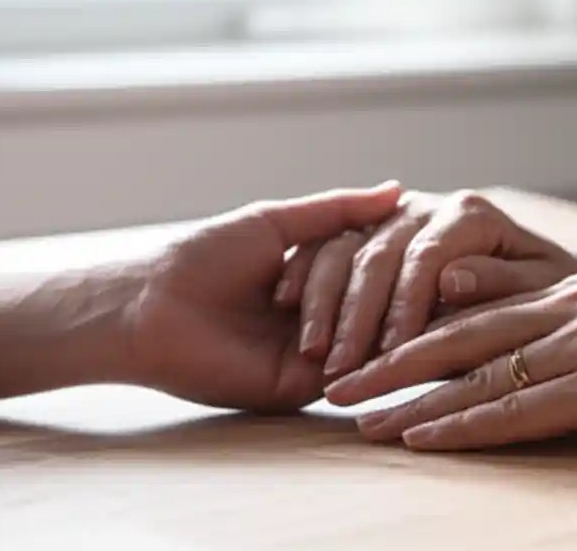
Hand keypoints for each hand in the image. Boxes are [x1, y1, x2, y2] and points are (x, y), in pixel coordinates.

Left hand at [119, 182, 402, 411]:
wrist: (152, 307)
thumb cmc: (203, 257)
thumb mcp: (275, 222)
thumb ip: (336, 211)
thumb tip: (397, 189)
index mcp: (313, 276)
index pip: (371, 265)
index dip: (390, 251)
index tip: (424, 235)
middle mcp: (319, 315)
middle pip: (375, 302)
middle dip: (386, 289)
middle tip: (422, 277)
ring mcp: (312, 354)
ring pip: (368, 337)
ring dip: (379, 320)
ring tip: (411, 302)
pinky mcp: (299, 387)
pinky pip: (347, 374)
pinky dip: (367, 356)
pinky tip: (391, 339)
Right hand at [273, 190, 576, 378]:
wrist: (535, 278)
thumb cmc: (545, 294)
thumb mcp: (539, 293)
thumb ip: (499, 286)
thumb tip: (451, 279)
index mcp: (469, 214)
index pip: (428, 258)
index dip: (406, 307)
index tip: (393, 353)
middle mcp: (425, 206)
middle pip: (379, 255)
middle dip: (358, 317)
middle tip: (343, 370)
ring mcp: (389, 216)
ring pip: (344, 249)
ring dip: (325, 304)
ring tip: (315, 357)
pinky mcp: (362, 230)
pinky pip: (323, 245)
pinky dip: (304, 276)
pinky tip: (289, 310)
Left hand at [325, 274, 576, 449]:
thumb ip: (563, 324)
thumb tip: (508, 347)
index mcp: (566, 290)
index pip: (467, 312)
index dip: (407, 332)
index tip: (361, 351)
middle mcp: (565, 308)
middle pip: (454, 337)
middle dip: (386, 362)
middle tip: (332, 383)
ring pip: (476, 375)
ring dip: (411, 401)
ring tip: (359, 421)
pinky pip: (518, 411)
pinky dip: (464, 426)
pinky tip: (424, 439)